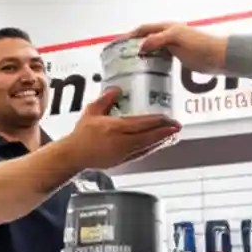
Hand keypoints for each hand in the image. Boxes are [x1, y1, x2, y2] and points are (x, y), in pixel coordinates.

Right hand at [64, 88, 179, 168]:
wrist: (74, 155)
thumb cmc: (82, 134)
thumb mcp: (91, 112)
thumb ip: (105, 100)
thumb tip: (117, 89)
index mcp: (114, 128)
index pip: (141, 124)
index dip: (156, 121)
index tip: (168, 118)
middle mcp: (121, 142)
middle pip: (148, 137)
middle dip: (165, 132)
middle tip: (178, 126)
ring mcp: (123, 153)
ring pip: (147, 146)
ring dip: (161, 141)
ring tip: (172, 135)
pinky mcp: (122, 161)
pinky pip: (141, 154)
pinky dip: (151, 149)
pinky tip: (158, 144)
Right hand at [130, 22, 228, 74]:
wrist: (219, 56)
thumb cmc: (199, 45)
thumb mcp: (176, 39)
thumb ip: (157, 40)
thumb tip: (140, 46)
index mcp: (166, 27)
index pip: (143, 29)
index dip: (130, 35)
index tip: (118, 44)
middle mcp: (168, 35)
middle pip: (146, 38)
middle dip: (133, 45)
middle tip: (121, 57)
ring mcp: (173, 46)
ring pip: (152, 48)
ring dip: (142, 54)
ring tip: (130, 66)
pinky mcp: (178, 57)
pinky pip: (160, 58)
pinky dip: (152, 62)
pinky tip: (147, 71)